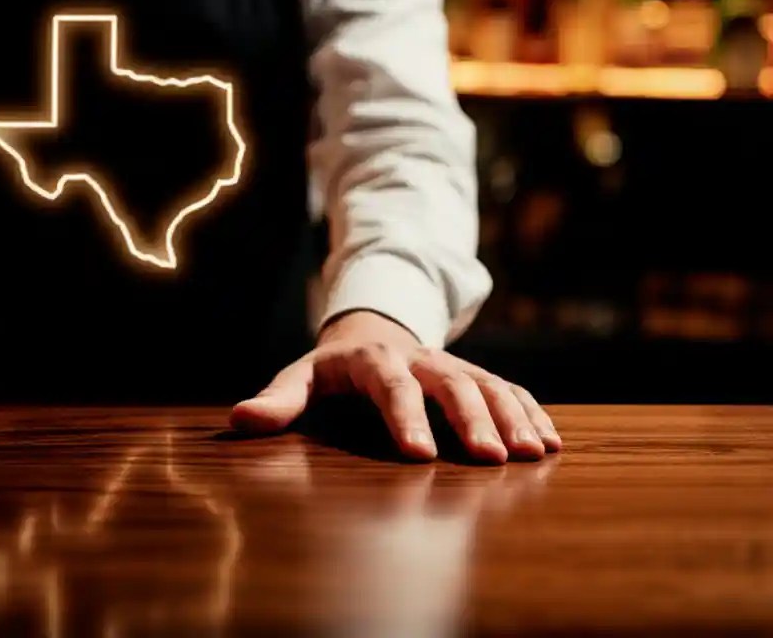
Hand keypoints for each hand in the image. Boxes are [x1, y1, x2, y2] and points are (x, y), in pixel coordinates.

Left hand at [229, 311, 560, 462]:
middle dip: (472, 420)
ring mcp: (454, 366)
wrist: (372, 332)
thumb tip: (240, 420)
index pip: (391, 386)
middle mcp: (422, 359)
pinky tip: (551, 443)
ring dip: (513, 418)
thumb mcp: (301, 376)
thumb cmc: (333, 369)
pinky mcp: (477, 376)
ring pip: (491, 384)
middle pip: (452, 383)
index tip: (418, 455)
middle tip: (490, 459)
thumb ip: (277, 399)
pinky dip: (532, 413)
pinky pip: (511, 389)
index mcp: (374, 361)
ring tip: (533, 455)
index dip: (405, 418)